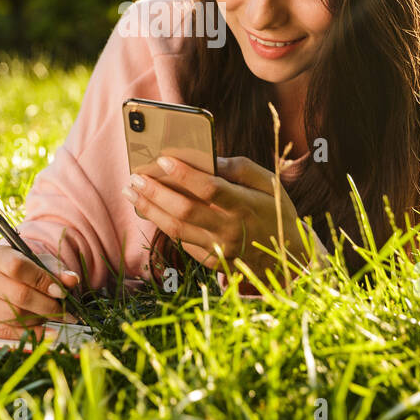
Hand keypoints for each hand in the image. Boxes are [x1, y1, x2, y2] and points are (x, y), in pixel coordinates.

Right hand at [0, 244, 81, 340]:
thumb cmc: (24, 273)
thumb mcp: (40, 265)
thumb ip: (56, 271)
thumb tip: (72, 279)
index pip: (18, 267)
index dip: (43, 280)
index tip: (62, 292)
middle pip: (19, 295)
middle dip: (48, 306)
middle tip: (67, 313)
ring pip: (14, 315)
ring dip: (40, 319)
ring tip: (53, 318)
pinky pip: (7, 332)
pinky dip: (31, 335)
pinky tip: (48, 334)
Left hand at [122, 155, 325, 278]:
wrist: (288, 258)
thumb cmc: (275, 211)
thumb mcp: (269, 183)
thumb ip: (240, 168)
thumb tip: (210, 157)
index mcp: (246, 205)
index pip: (210, 189)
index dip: (185, 174)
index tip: (163, 159)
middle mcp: (230, 229)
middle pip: (185, 211)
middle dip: (155, 192)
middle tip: (135, 177)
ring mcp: (220, 249)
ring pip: (176, 230)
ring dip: (150, 209)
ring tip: (131, 192)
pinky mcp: (212, 262)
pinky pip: (182, 243)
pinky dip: (163, 225)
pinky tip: (149, 210)